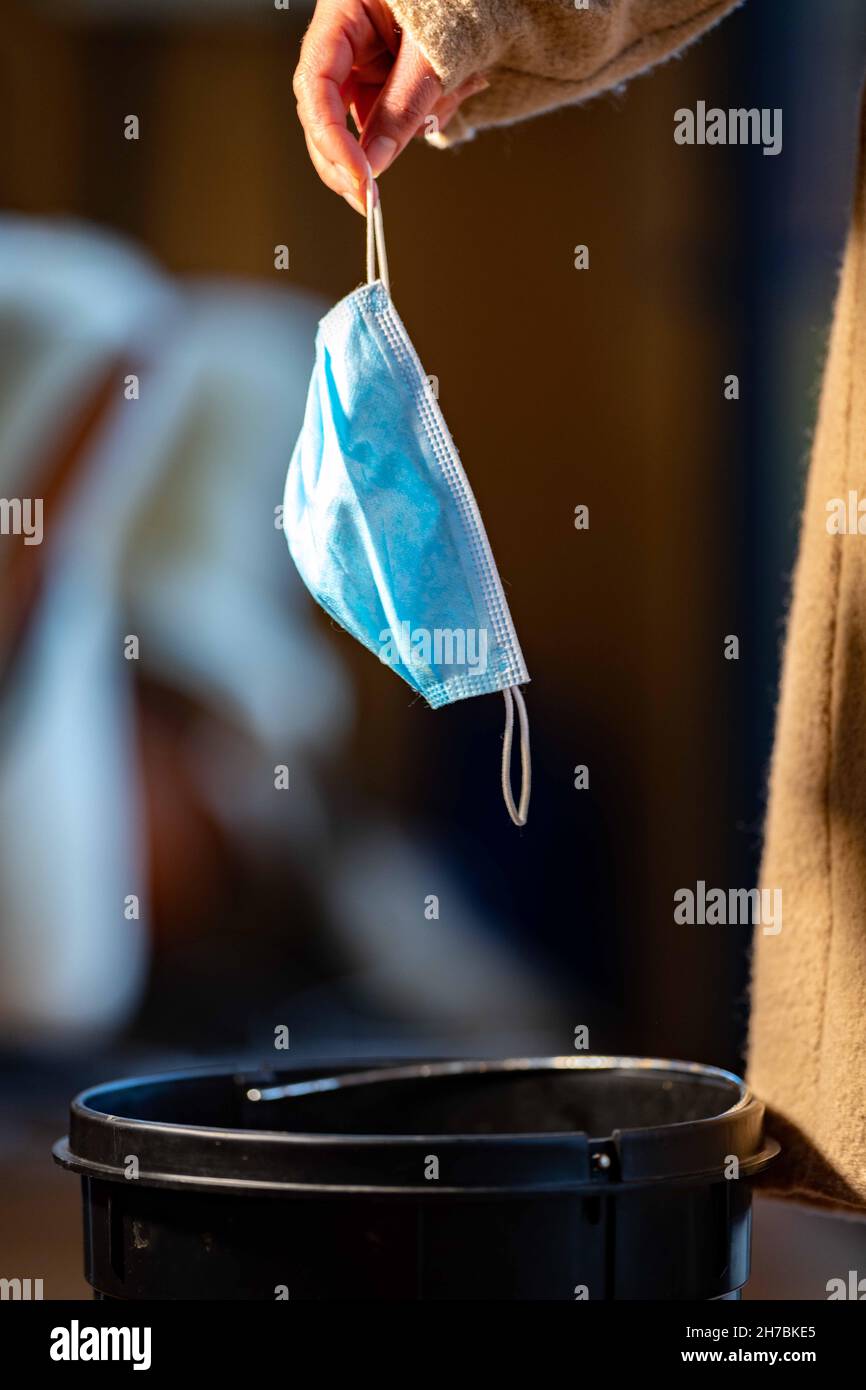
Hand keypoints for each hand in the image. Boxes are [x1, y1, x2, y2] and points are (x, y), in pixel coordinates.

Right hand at [294, 0, 486, 212]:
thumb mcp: (435, 49)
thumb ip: (403, 105)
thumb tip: (376, 165)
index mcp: (342, 16)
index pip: (316, 84)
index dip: (330, 137)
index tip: (358, 177)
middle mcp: (344, 44)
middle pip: (323, 114)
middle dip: (351, 159)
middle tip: (371, 200)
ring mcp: (363, 65)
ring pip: (364, 125)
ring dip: (410, 127)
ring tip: (461, 86)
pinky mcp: (385, 81)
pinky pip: (393, 120)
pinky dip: (425, 118)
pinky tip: (460, 86)